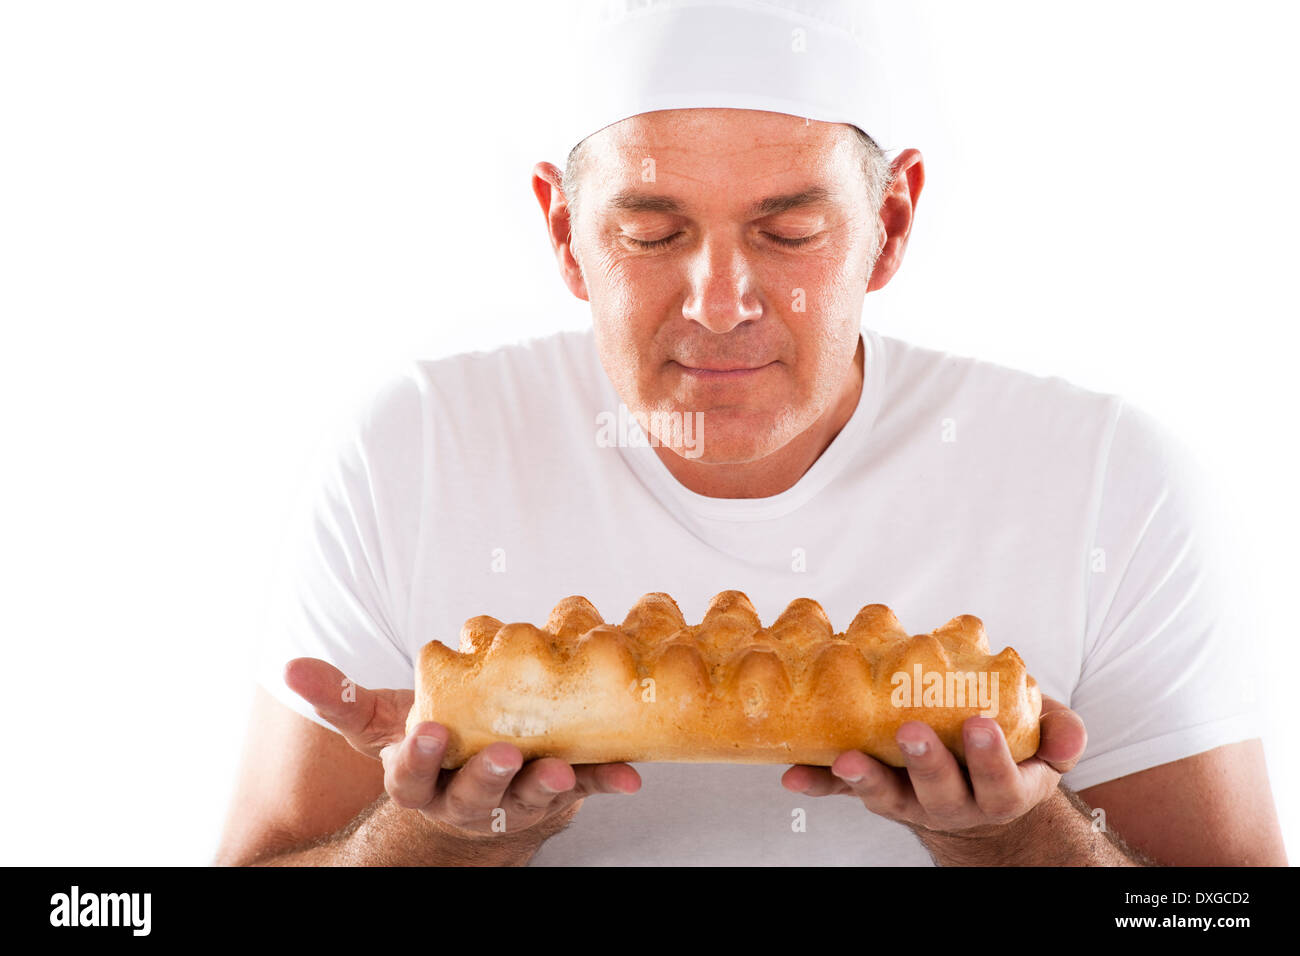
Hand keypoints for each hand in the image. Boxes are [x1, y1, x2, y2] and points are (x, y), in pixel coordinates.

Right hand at [283, 657, 641, 839]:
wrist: (475, 800)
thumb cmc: (431, 750)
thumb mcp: (378, 725)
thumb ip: (337, 697)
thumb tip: (289, 667)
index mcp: (422, 781)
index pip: (411, 777)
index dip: (419, 759)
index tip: (428, 732)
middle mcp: (466, 800)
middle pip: (473, 795)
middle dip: (488, 776)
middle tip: (505, 753)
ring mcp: (516, 802)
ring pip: (530, 801)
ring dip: (548, 786)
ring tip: (563, 771)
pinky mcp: (559, 797)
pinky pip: (587, 788)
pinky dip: (607, 780)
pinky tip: (629, 773)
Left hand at [780, 695, 1086, 836]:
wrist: (977, 784)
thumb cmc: (1008, 746)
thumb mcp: (1043, 738)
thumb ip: (1060, 732)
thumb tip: (1069, 735)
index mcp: (1001, 791)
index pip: (1000, 781)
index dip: (989, 757)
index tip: (978, 725)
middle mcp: (954, 803)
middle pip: (940, 792)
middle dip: (927, 763)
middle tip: (912, 731)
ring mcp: (909, 800)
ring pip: (888, 797)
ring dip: (865, 779)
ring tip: (845, 759)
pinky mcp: (873, 788)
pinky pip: (843, 791)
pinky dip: (817, 784)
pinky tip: (793, 776)